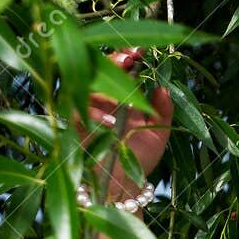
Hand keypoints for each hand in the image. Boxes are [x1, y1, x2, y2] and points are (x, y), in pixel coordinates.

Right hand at [75, 48, 173, 184]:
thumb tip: (163, 88)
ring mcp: (86, 110)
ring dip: (106, 85)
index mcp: (121, 98)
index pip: (118, 70)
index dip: (126, 58)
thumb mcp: (158, 133)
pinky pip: (79, 110)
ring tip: (124, 92)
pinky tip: (111, 121)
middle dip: (113, 62)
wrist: (124, 185)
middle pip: (99, 69)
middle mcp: (102, 100)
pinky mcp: (75, 125)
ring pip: (88, 85)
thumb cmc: (140, 159)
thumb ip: (163, 111)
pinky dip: (95, 113)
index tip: (139, 53)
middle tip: (129, 60)